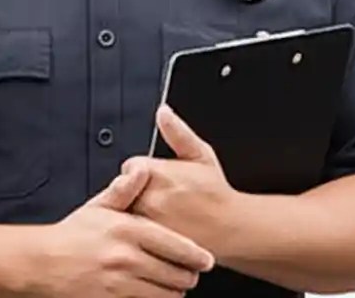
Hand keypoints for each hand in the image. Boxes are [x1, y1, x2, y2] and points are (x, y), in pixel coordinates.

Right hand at [34, 163, 214, 296]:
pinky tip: (154, 294)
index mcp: (127, 230)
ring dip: (174, 292)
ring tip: (174, 286)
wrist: (42, 264)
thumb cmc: (71, 236)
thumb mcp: (97, 207)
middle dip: (188, 276)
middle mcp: (126, 257)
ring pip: (166, 294)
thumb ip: (124, 191)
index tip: (206, 260)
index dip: (196, 255)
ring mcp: (120, 283)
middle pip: (177, 274)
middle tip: (190, 274)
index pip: (175, 245)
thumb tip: (141, 170)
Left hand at [123, 105, 238, 251]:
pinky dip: (141, 231)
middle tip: (161, 198)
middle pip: (124, 189)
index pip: (130, 167)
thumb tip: (163, 111)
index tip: (158, 179)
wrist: (231, 229)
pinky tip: (159, 230)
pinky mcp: (149, 243)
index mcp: (157, 173)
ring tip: (162, 214)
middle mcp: (149, 199)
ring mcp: (148, 223)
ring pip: (126, 211)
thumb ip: (177, 132)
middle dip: (136, 191)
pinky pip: (133, 233)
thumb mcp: (200, 155)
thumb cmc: (216, 193)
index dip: (142, 172)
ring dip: (136, 211)